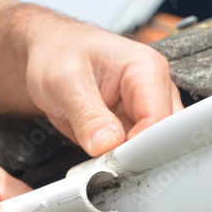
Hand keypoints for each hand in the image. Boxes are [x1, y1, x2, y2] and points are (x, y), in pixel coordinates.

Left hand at [19, 10, 183, 155]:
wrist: (50, 50)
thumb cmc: (57, 53)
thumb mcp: (63, 81)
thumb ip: (87, 115)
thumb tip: (106, 145)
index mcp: (147, 69)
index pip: (158, 121)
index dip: (137, 146)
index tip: (111, 159)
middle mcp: (154, 88)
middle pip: (162, 138)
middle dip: (133, 155)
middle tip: (101, 160)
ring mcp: (146, 107)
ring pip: (151, 148)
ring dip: (124, 158)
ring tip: (96, 152)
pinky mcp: (134, 123)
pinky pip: (134, 151)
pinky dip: (116, 158)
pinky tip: (98, 152)